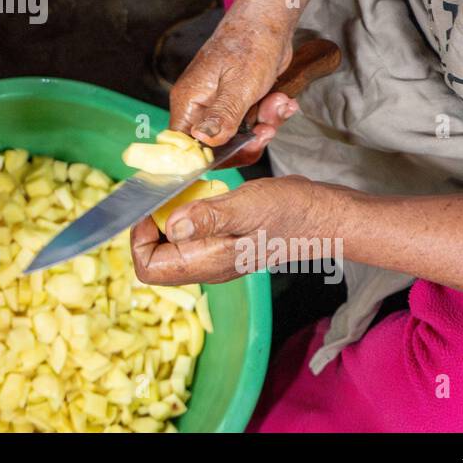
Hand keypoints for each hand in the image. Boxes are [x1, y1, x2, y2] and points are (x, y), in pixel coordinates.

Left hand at [130, 176, 332, 284]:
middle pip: (156, 260)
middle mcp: (207, 266)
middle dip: (149, 228)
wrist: (324, 216)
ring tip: (178, 194)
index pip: (149, 269)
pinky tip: (198, 195)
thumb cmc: (290, 211)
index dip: (139, 239)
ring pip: (172, 247)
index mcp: (207, 263)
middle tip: (162, 196)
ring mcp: (216, 255)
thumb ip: (208, 218)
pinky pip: (190, 236)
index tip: (149, 208)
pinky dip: (185, 215)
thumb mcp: (246, 207)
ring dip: (167, 219)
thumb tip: (171, 224)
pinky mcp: (224, 243)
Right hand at [169, 2, 298, 162]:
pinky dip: (270, 115)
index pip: (186, 146)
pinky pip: (252, 122)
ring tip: (279, 103)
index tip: (238, 152)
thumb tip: (202, 140)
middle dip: (248, 139)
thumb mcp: (239, 85)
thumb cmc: (250, 44)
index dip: (209, 156)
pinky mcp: (237, 102)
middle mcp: (200, 106)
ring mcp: (219, 105)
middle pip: (217, 145)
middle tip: (268, 128)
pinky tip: (282, 101)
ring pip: (239, 135)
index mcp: (189, 102)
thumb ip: (222, 115)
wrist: (269, 22)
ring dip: (265, 124)